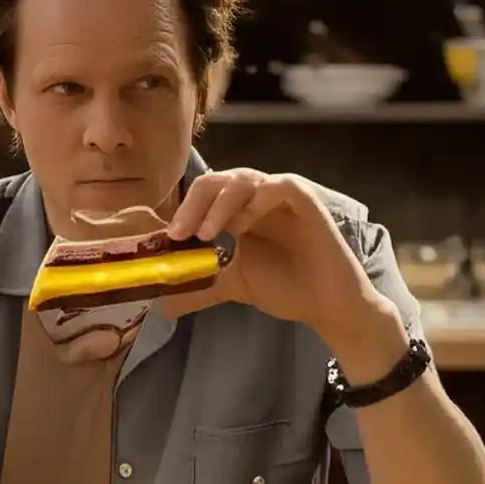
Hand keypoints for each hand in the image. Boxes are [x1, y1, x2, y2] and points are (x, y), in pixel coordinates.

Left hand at [162, 169, 398, 347]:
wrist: (324, 305)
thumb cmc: (282, 288)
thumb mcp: (229, 284)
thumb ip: (198, 286)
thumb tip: (160, 304)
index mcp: (234, 210)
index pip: (200, 195)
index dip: (180, 211)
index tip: (165, 239)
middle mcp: (254, 197)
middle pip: (215, 181)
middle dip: (192, 204)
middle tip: (178, 233)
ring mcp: (279, 195)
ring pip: (243, 178)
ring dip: (219, 204)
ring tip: (207, 233)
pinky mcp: (306, 199)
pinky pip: (279, 186)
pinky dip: (257, 200)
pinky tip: (244, 225)